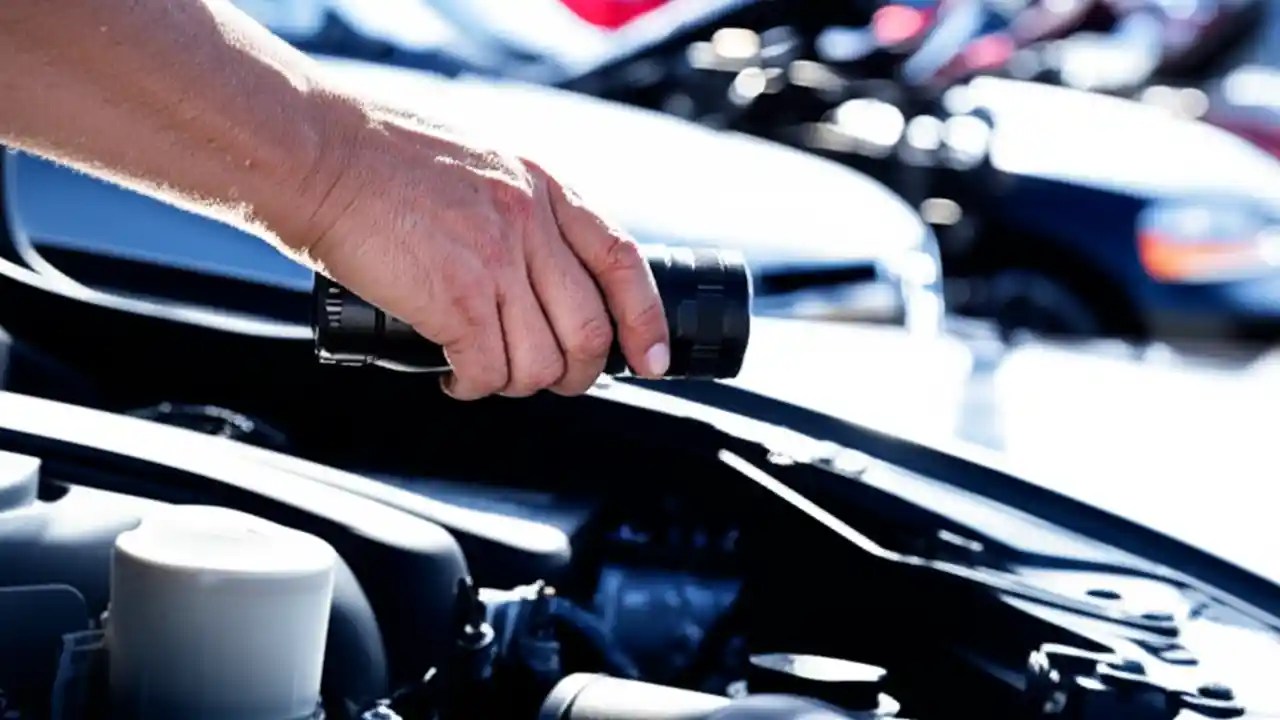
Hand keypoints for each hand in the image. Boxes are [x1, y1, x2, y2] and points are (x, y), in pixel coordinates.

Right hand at [283, 102, 669, 399]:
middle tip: (547, 379)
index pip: (622, 261)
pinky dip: (472, 386)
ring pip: (540, 362)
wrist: (319, 155)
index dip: (644, 320)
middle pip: (589, 329)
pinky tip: (452, 376)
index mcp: (544, 188)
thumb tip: (539, 278)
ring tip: (484, 372)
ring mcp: (496, 262)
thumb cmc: (381, 159)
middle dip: (576, 374)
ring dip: (514, 383)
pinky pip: (488, 371)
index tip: (649, 359)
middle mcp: (530, 224)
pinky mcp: (456, 299)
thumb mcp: (481, 166)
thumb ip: (520, 213)